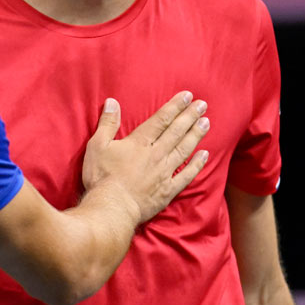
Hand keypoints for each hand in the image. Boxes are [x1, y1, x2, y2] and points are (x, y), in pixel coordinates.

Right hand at [82, 92, 209, 221]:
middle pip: (177, 132)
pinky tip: (204, 155)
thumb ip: (107, 123)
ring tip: (206, 123)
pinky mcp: (167, 190)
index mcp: (139, 143)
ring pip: (184, 150)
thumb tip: (112, 102)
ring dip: (196, 135)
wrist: (112, 208)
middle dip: (190, 116)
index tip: (188, 96)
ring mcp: (164, 173)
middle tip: (203, 105)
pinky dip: (197, 165)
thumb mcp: (97, 146)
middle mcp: (156, 154)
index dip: (175, 106)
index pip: (161, 119)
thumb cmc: (101, 177)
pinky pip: (186, 175)